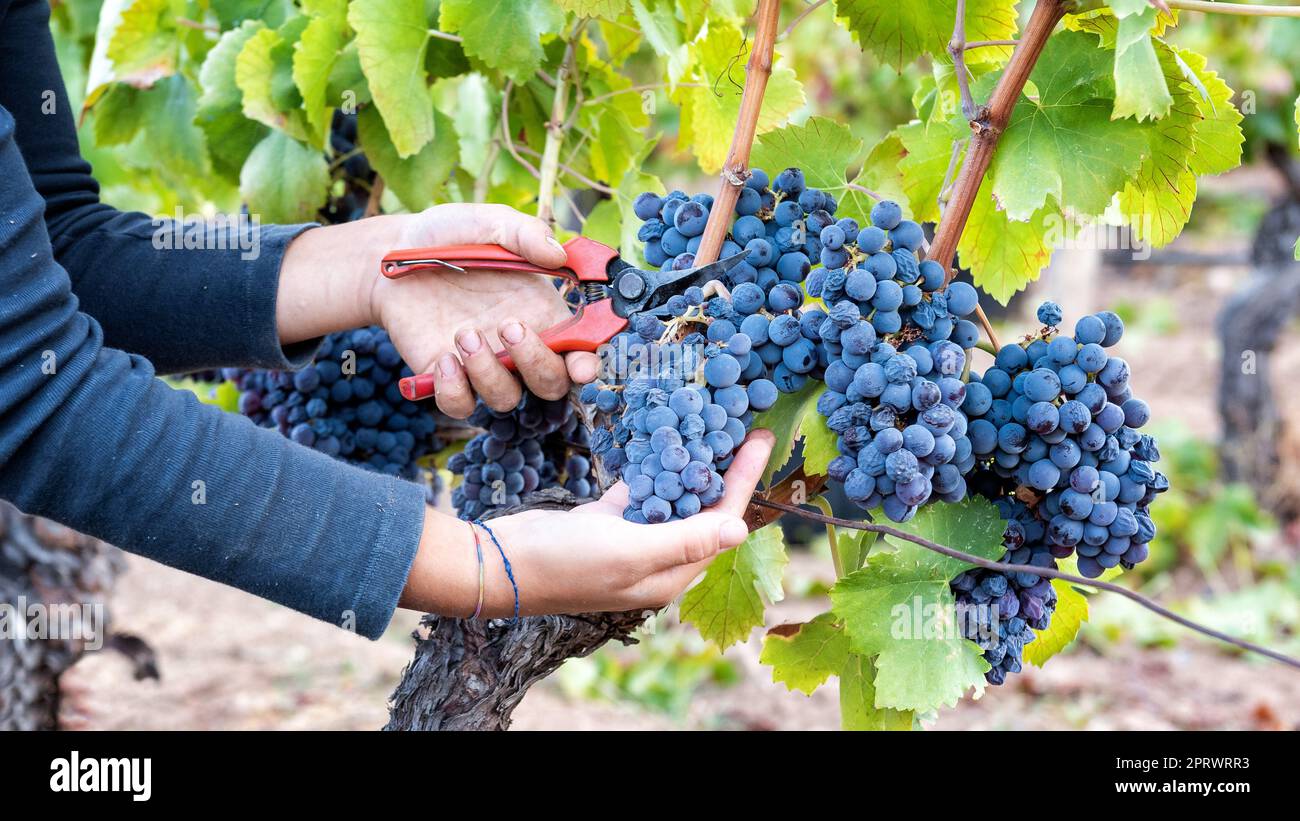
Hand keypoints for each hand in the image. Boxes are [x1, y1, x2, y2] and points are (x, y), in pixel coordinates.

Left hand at [378, 204, 600, 417]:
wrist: (389, 255)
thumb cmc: (448, 237)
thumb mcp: (487, 223)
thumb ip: (524, 233)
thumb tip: (558, 254)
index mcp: (541, 313)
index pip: (578, 350)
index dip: (588, 365)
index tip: (584, 368)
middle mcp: (517, 347)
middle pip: (550, 384)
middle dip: (537, 364)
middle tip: (508, 326)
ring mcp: (482, 365)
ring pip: (506, 399)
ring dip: (489, 373)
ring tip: (463, 332)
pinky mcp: (444, 376)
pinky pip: (460, 405)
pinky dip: (454, 391)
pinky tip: (443, 360)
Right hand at [400, 430, 775, 616]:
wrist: (498, 566)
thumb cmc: (564, 564)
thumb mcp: (627, 551)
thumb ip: (683, 539)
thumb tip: (741, 530)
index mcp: (669, 573)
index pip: (721, 523)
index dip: (742, 482)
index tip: (759, 440)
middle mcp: (656, 560)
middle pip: (702, 508)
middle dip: (723, 468)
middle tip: (742, 425)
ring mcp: (629, 541)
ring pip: (672, 497)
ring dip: (689, 462)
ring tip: (708, 423)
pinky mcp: (604, 523)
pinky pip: (639, 491)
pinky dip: (651, 465)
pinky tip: (661, 436)